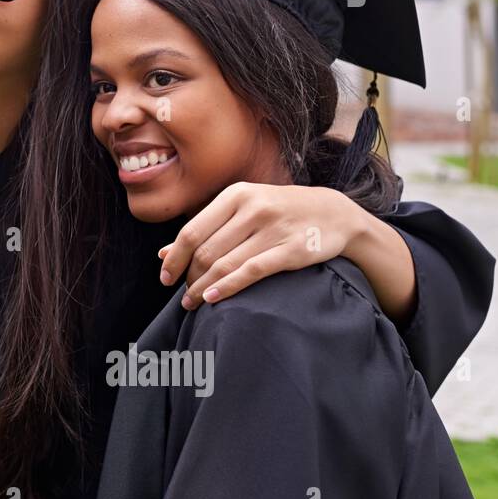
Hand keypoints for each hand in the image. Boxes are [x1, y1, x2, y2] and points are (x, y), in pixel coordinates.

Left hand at [158, 182, 369, 309]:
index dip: (174, 258)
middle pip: (206, 251)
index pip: (191, 232)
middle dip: (189, 277)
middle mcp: (252, 208)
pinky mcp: (291, 250)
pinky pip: (250, 272)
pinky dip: (227, 287)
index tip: (164, 278)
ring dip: (203, 287)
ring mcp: (273, 229)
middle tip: (183, 296)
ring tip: (193, 303)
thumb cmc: (279, 211)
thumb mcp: (242, 208)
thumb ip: (206, 228)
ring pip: (225, 264)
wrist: (335, 213)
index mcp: (236, 195)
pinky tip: (213, 299)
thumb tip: (162, 253)